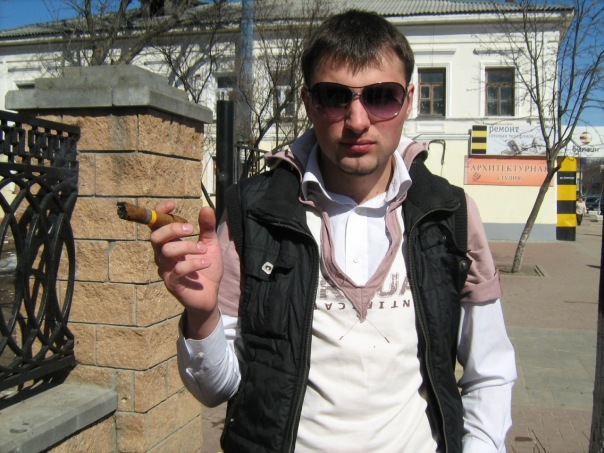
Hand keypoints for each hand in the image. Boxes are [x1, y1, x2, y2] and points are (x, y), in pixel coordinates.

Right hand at [151, 201, 223, 338]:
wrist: (211, 294)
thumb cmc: (206, 267)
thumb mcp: (210, 244)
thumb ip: (207, 227)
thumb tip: (206, 207)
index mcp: (170, 243)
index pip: (156, 225)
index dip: (159, 213)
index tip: (173, 205)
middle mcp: (163, 255)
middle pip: (156, 237)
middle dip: (173, 229)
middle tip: (191, 229)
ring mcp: (166, 270)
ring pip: (166, 252)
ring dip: (187, 247)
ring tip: (203, 249)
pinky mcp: (173, 284)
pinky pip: (178, 270)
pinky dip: (194, 264)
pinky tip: (207, 263)